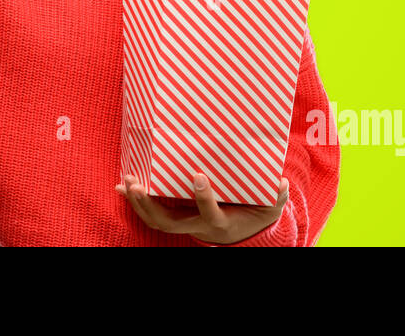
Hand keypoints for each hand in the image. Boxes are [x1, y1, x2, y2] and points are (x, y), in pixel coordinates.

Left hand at [115, 173, 287, 244]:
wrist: (241, 230)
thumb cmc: (255, 213)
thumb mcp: (270, 207)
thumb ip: (276, 197)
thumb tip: (280, 182)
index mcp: (220, 222)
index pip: (211, 213)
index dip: (203, 197)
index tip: (197, 174)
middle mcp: (197, 226)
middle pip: (169, 222)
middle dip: (151, 205)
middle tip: (138, 184)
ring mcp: (184, 224)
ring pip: (156, 220)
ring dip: (138, 203)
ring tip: (127, 182)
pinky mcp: (175, 218)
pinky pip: (152, 214)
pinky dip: (136, 203)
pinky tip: (124, 186)